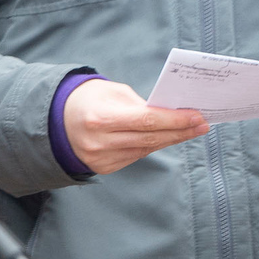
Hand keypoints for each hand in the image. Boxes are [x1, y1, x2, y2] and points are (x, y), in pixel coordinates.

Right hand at [63, 79, 208, 174]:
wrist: (56, 119)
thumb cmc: (87, 99)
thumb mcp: (111, 91)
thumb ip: (140, 104)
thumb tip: (170, 114)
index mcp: (100, 117)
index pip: (147, 120)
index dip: (175, 120)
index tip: (198, 116)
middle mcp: (100, 142)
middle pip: (151, 138)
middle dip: (180, 131)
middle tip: (202, 125)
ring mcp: (101, 158)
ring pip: (147, 149)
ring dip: (170, 139)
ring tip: (189, 130)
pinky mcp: (104, 167)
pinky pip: (136, 156)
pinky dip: (152, 146)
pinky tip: (164, 137)